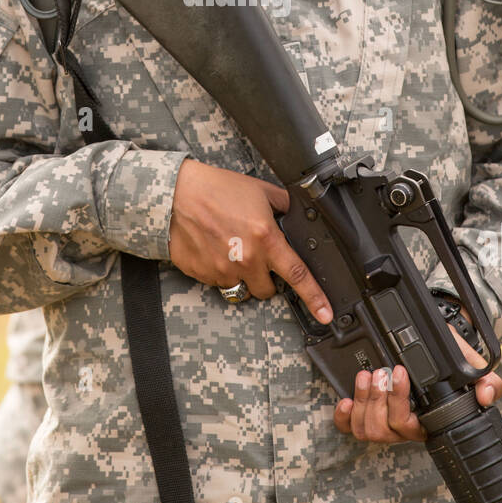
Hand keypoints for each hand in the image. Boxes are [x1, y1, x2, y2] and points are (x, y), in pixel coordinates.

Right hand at [169, 160, 332, 323]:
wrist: (176, 193)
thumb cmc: (216, 188)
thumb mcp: (260, 190)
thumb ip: (284, 206)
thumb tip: (300, 214)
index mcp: (265, 238)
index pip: (297, 275)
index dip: (314, 298)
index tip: (325, 314)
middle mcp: (246, 259)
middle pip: (267, 290)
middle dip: (266, 278)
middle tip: (255, 256)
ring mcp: (222, 270)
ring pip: (241, 288)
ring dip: (241, 275)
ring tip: (230, 249)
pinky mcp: (202, 274)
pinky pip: (217, 283)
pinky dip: (219, 270)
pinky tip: (213, 248)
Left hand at [333, 325, 501, 443]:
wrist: (434, 348)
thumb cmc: (449, 360)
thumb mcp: (471, 368)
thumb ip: (485, 381)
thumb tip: (485, 394)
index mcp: (428, 421)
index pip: (410, 426)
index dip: (399, 403)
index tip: (400, 373)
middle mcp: (404, 427)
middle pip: (383, 430)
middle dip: (378, 399)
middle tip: (381, 372)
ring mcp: (383, 422)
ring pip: (366, 429)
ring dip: (363, 401)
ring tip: (367, 376)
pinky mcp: (365, 414)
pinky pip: (349, 428)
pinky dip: (344, 416)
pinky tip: (346, 399)